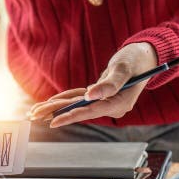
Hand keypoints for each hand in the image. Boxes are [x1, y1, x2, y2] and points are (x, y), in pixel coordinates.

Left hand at [28, 42, 157, 126]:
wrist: (145, 57)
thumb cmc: (136, 59)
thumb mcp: (123, 68)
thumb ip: (109, 83)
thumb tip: (90, 95)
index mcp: (120, 104)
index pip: (91, 112)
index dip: (72, 116)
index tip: (54, 122)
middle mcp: (112, 107)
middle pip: (80, 111)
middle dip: (56, 112)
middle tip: (34, 115)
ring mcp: (106, 102)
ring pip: (77, 106)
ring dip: (57, 107)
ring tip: (36, 111)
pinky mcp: (101, 97)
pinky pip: (80, 99)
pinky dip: (66, 98)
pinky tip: (51, 102)